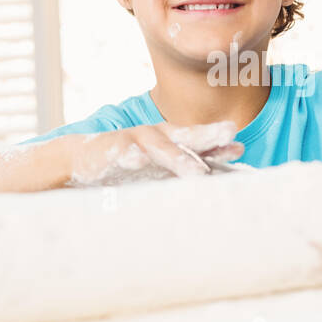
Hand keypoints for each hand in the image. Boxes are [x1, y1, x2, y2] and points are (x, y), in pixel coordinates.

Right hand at [68, 120, 242, 185]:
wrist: (82, 160)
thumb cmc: (127, 170)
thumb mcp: (159, 173)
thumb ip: (185, 175)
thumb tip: (221, 187)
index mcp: (171, 142)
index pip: (200, 143)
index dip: (219, 145)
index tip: (240, 149)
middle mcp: (156, 137)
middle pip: (186, 136)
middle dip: (208, 136)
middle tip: (230, 133)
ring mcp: (134, 141)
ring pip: (159, 147)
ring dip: (178, 157)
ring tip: (196, 170)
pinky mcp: (112, 150)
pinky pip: (122, 154)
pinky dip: (131, 156)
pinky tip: (138, 161)